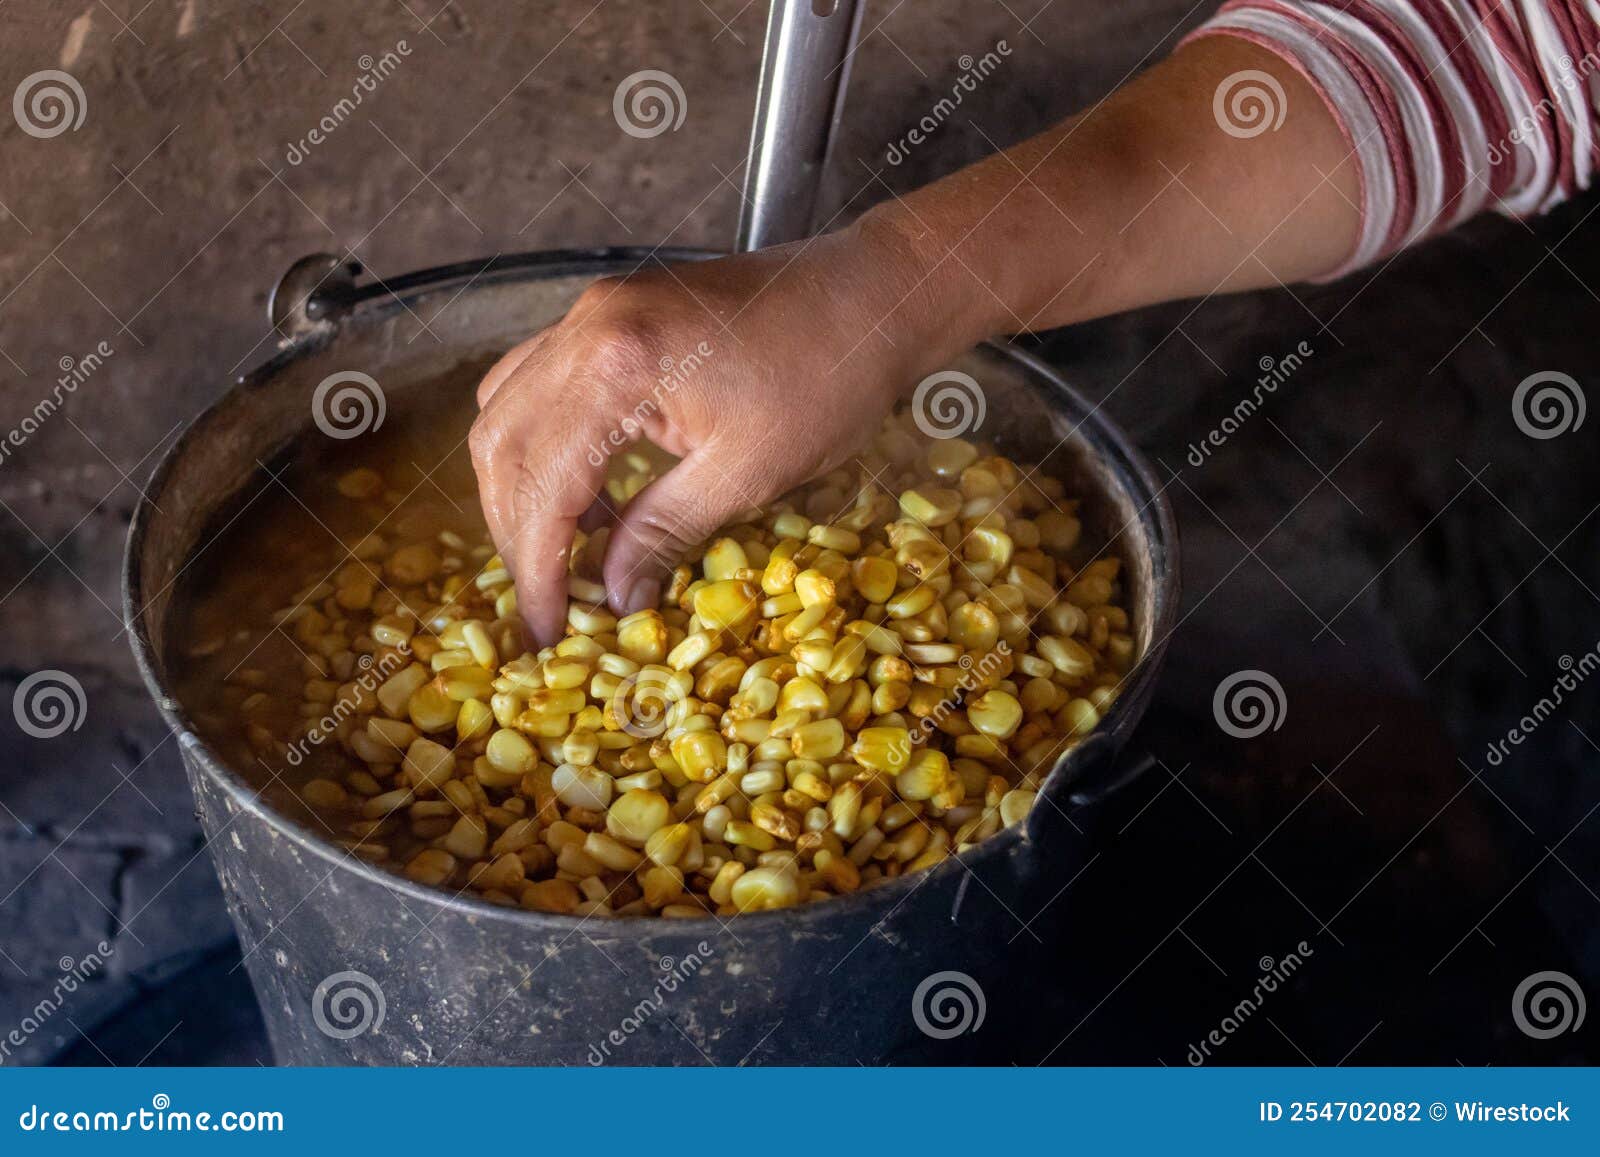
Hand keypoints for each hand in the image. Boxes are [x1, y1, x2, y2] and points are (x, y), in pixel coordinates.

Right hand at [468, 216, 986, 645]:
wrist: (874, 295)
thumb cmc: (827, 378)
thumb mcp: (747, 473)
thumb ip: (663, 532)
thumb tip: (613, 596)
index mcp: (616, 364)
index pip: (541, 482)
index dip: (534, 566)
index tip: (545, 627)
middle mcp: (585, 326)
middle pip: (503, 443)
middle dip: (517, 530)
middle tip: (550, 597)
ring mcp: (592, 311)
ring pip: (507, 409)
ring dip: (525, 485)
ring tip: (574, 548)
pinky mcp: (610, 311)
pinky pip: (539, 381)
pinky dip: (547, 441)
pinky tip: (593, 489)